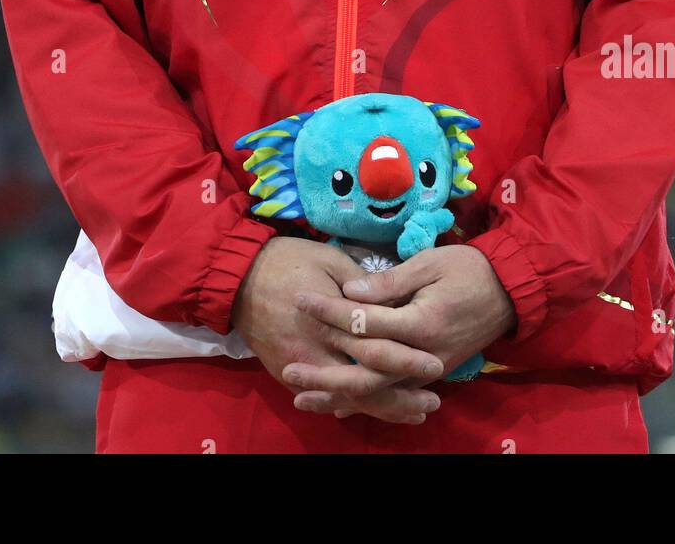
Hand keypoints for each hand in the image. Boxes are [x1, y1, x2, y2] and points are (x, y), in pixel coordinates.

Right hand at [230, 236, 447, 424]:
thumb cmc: (288, 260)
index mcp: (330, 320)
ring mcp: (300, 367)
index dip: (406, 360)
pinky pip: (322, 398)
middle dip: (399, 397)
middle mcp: (316, 351)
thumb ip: (361, 285)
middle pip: (364, 384)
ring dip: (380, 409)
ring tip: (412, 414)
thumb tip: (392, 302)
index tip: (436, 364)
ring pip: (346, 398)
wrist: (238, 277)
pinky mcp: (286, 374)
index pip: (375, 348)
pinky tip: (373, 410)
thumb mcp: (329, 260)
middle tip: (431, 404)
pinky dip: (349, 407)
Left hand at [283, 244, 516, 415]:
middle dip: (325, 374)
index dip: (330, 312)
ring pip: (378, 392)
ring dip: (339, 396)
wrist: (510, 291)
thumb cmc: (468, 269)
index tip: (301, 300)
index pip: (365, 323)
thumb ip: (390, 280)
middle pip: (366, 374)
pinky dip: (366, 401)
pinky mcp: (431, 374)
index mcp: (420, 323)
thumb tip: (350, 290)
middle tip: (289, 369)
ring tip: (302, 396)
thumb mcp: (429, 263)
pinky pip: (393, 394)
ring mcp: (428, 371)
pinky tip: (339, 405)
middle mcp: (422, 356)